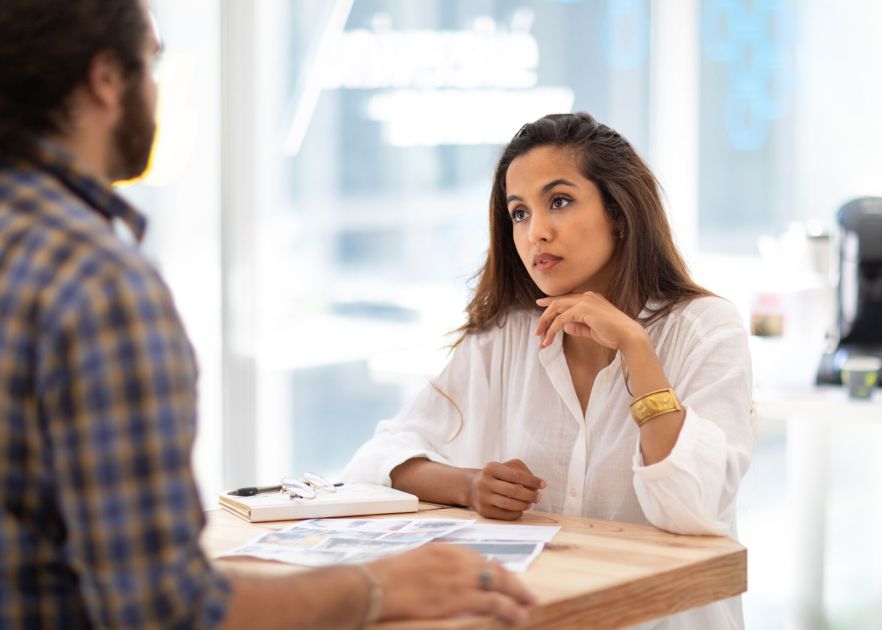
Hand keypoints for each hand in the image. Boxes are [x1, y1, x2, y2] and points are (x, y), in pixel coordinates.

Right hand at [369, 543, 534, 623]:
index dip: (494, 569)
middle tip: (525, 591)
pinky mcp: (459, 597)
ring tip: (528, 603)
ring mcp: (459, 577)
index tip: (503, 577)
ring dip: (517, 594)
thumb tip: (442, 579)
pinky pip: (494, 602)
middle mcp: (456, 559)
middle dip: (512, 580)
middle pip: (494, 567)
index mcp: (445, 549)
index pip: (478, 558)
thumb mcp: (414, 563)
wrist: (375, 585)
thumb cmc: (387, 578)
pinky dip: (510, 609)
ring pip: (499, 583)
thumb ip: (434, 567)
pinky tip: (518, 616)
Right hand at [469, 459, 545, 520]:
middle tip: (538, 497)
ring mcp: (483, 497)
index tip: (543, 484)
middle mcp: (485, 482)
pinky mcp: (484, 510)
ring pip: (509, 504)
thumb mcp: (507, 466)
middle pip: (513, 491)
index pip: (516, 475)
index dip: (532, 481)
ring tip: (530, 504)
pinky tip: (520, 510)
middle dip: (530, 495)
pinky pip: (504, 515)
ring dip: (524, 505)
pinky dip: (516, 513)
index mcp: (491, 468)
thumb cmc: (497, 476)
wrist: (473, 487)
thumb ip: (523, 472)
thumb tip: (536, 486)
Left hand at [535, 291, 645, 350]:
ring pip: (557, 309)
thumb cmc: (613, 334)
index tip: (540, 304)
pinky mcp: (583, 310)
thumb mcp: (592, 330)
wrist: (628, 336)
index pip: (566, 298)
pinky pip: (561, 319)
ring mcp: (585, 301)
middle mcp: (587, 296)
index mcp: (590, 298)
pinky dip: (552, 330)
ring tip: (540, 338)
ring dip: (546, 324)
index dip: (552, 302)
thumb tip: (565, 326)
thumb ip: (578, 326)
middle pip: (558, 302)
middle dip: (545, 315)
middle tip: (537, 330)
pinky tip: (548, 340)